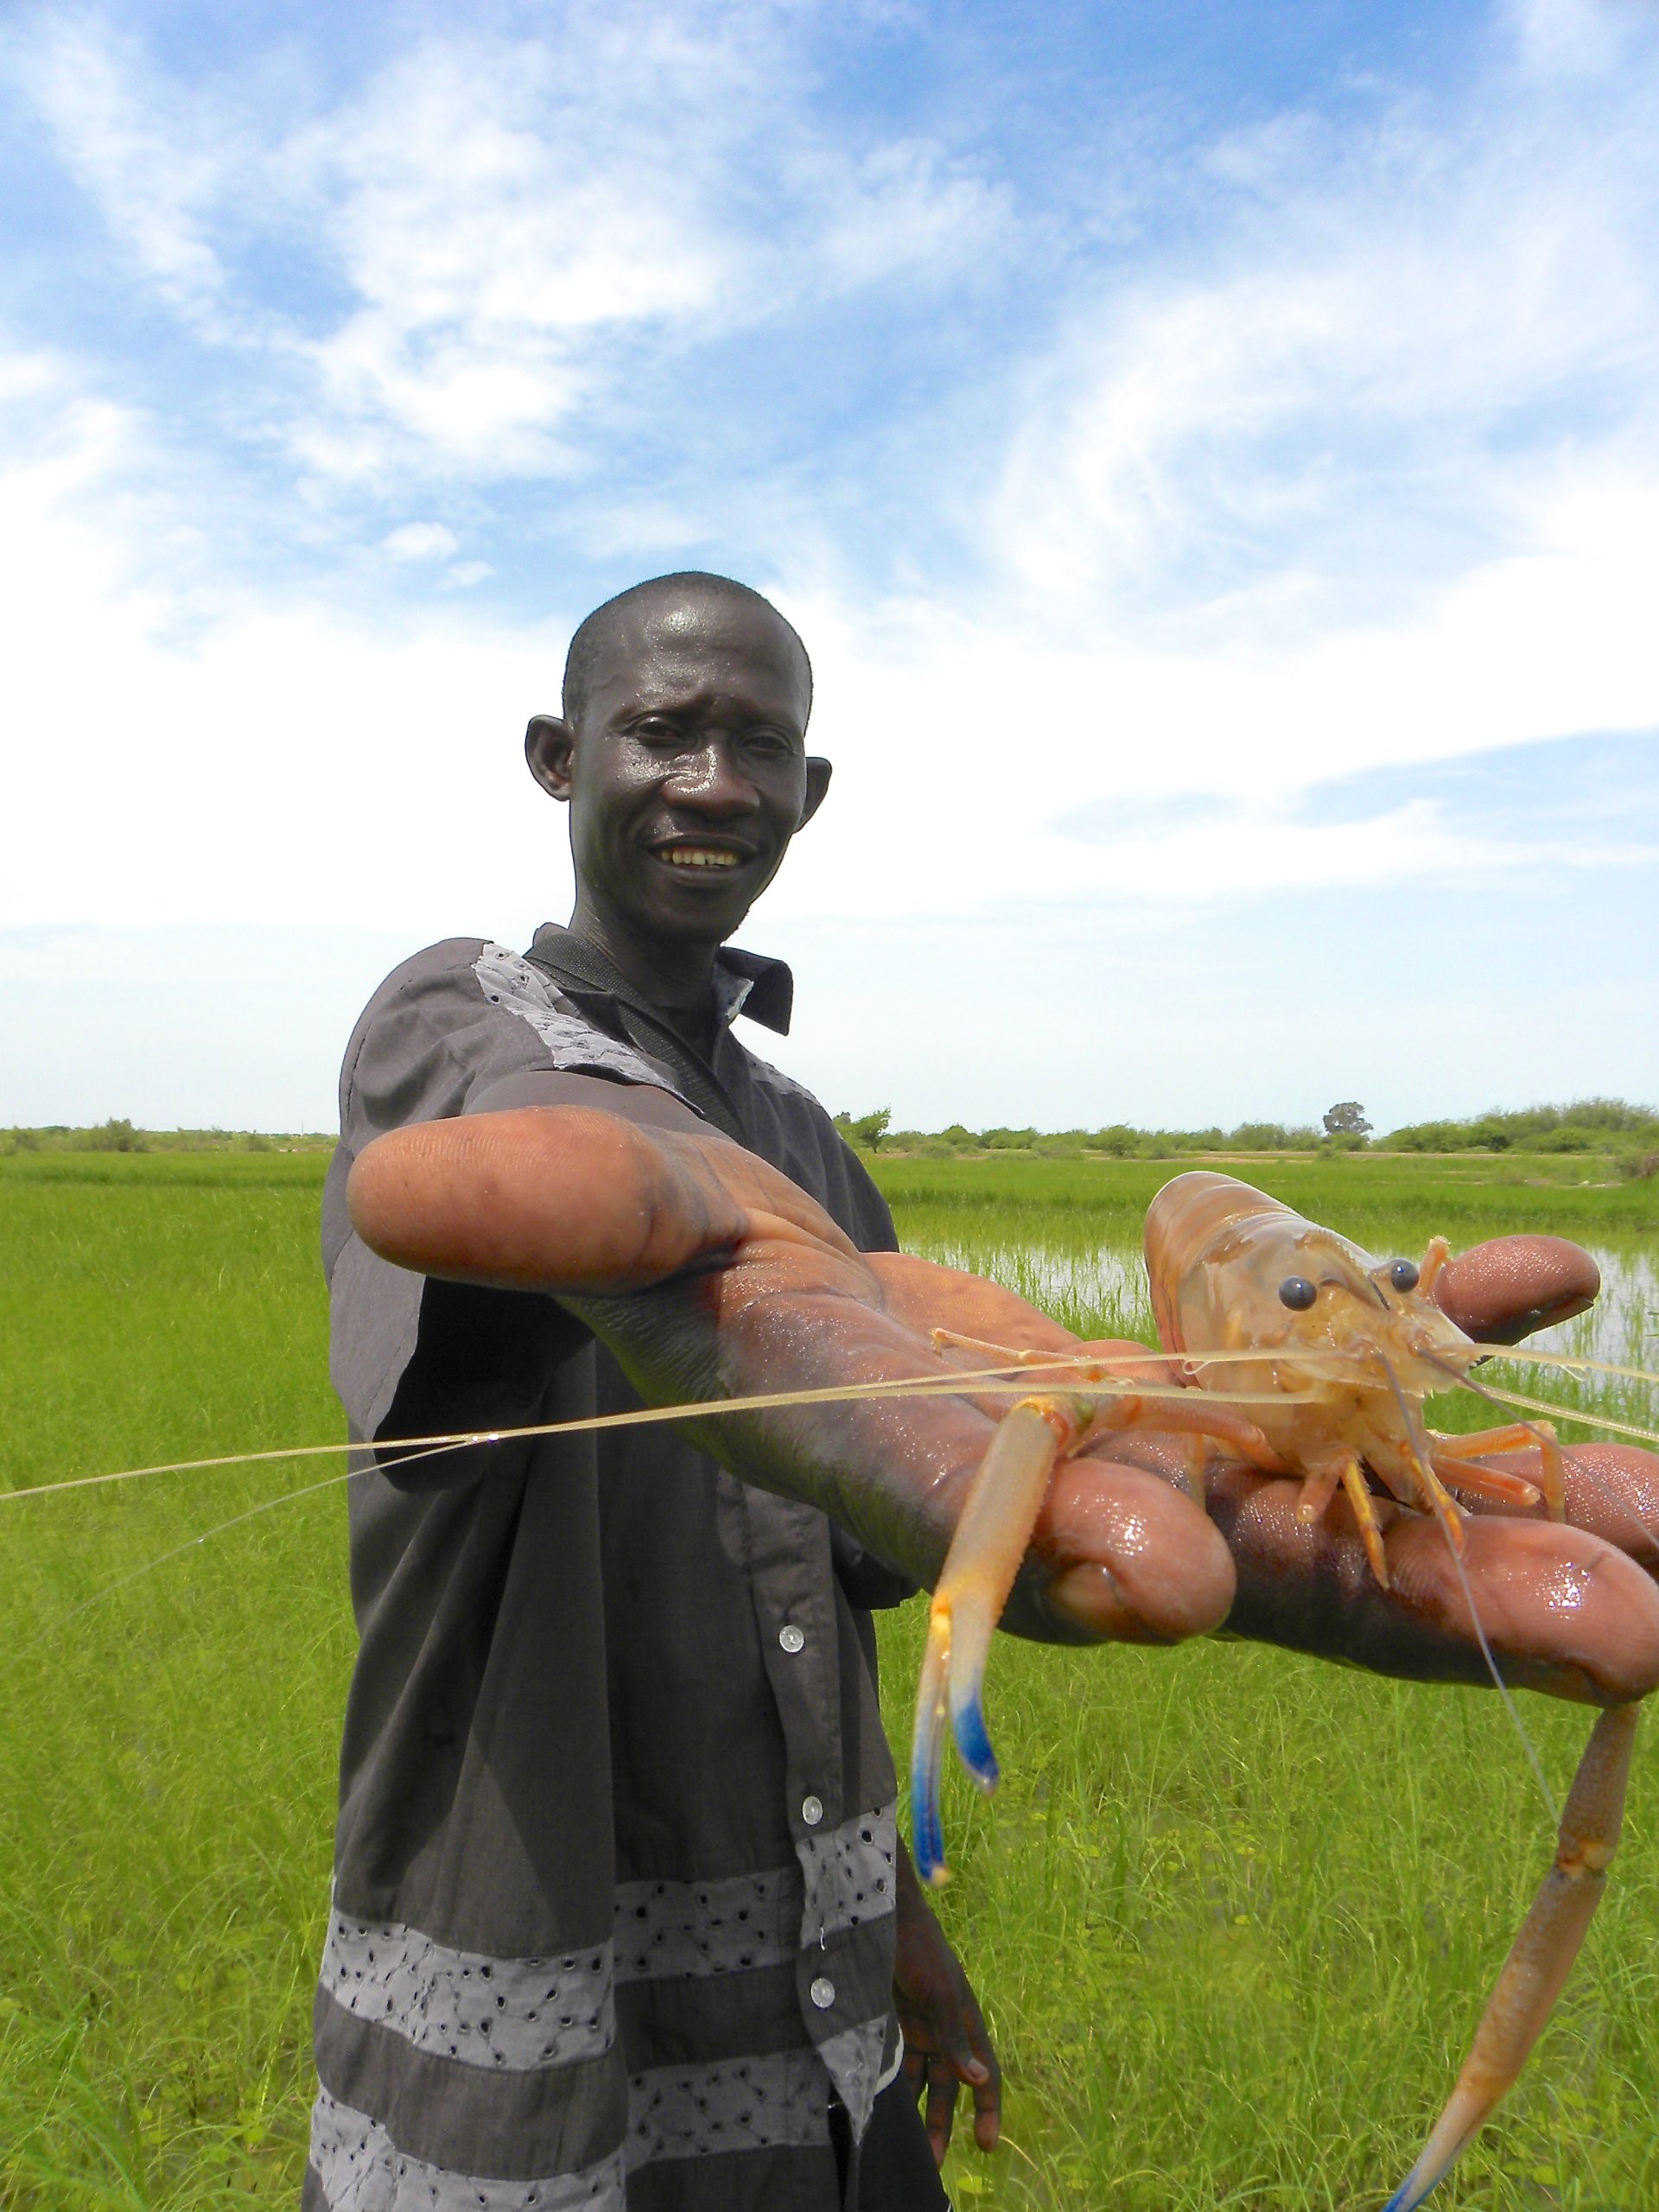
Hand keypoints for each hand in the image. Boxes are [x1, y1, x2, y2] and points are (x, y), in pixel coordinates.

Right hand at [348, 1109, 1658, 1705]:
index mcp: (898, 1481)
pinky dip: (1458, 1334)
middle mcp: (1052, 1501)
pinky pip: (1351, 1375)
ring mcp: (1156, 1452)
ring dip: (1513, 1526)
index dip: (1060, 1561)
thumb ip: (547, 1204)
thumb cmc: (680, 1273)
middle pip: (1237, 1571)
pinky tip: (1565, 1279)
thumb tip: (395, 1186)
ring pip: (1343, 1514)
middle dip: (1408, 1608)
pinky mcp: (1212, 1388)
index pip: (979, 1542)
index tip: (1174, 1578)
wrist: (781, 1311)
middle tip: (1618, 1637)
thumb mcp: (616, 1224)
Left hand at [891, 1835, 999, 2160]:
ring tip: (908, 2150)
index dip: (989, 2109)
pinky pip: (897, 2065)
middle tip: (935, 2164)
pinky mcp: (892, 2025)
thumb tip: (980, 2079)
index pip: (985, 2073)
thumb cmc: (917, 1949)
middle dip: (945, 2124)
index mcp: (966, 2021)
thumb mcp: (939, 1994)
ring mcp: (917, 2028)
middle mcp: (944, 2029)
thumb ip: (956, 2038)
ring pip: (921, 2082)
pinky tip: (883, 2112)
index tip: (987, 2147)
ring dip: (917, 2113)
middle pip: (950, 2087)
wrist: (878, 1916)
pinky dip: (894, 2088)